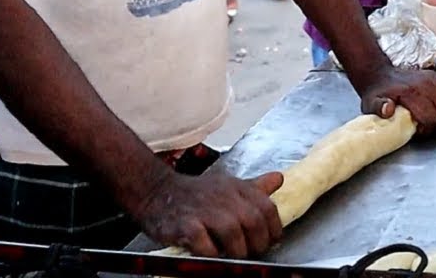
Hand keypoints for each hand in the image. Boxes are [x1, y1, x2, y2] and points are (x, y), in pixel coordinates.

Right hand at [132, 170, 283, 257]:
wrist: (156, 191)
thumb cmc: (196, 193)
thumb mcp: (228, 185)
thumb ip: (254, 187)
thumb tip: (279, 179)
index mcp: (238, 188)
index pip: (268, 208)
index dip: (273, 229)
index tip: (270, 241)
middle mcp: (224, 197)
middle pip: (254, 222)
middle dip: (257, 243)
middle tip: (252, 253)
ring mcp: (204, 210)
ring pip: (233, 234)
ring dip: (237, 251)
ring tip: (233, 257)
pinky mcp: (185, 225)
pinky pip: (204, 245)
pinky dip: (211, 254)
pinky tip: (210, 254)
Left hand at [357, 65, 435, 133]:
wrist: (380, 75)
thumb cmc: (378, 92)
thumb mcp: (370, 103)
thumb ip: (378, 107)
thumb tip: (387, 109)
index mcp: (411, 92)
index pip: (431, 117)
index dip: (427, 129)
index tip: (419, 129)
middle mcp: (425, 84)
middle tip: (429, 123)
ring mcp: (434, 79)